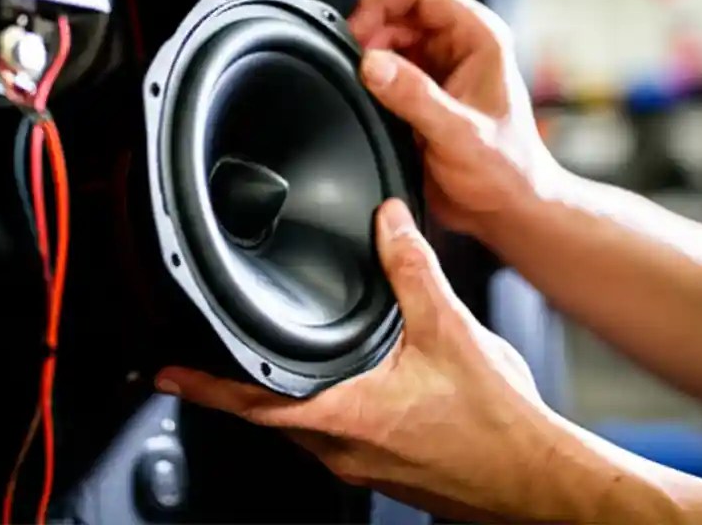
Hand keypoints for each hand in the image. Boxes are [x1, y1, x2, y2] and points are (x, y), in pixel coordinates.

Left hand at [155, 200, 607, 522]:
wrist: (537, 479)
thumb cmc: (498, 426)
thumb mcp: (449, 331)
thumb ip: (411, 269)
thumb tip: (388, 221)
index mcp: (345, 417)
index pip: (250, 401)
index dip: (202, 384)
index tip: (165, 372)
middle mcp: (342, 450)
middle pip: (268, 414)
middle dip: (237, 384)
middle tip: (207, 354)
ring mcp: (360, 465)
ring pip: (301, 425)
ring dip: (282, 394)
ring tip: (269, 362)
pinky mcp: (382, 468)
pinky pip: (333, 435)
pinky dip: (320, 405)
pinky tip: (342, 383)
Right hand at [348, 0, 561, 242]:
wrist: (509, 207)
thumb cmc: (506, 170)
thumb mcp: (458, 134)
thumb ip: (414, 97)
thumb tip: (371, 64)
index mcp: (478, 37)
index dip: (382, 2)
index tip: (358, 33)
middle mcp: (459, 44)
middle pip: (400, 5)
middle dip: (370, 26)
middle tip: (354, 59)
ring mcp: (440, 64)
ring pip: (390, 33)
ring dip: (369, 52)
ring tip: (362, 84)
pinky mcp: (423, 88)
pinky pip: (387, 64)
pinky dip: (371, 75)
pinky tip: (369, 98)